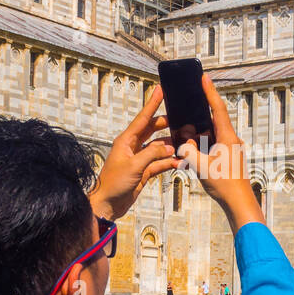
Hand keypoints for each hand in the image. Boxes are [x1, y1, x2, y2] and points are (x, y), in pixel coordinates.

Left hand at [89, 85, 179, 220]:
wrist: (108, 204)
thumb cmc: (113, 184)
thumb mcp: (134, 166)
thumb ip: (153, 154)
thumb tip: (170, 148)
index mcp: (126, 141)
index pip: (142, 118)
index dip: (152, 103)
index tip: (160, 89)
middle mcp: (132, 147)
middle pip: (153, 130)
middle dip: (167, 126)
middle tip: (182, 121)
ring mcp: (139, 159)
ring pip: (159, 148)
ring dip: (171, 147)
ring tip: (186, 144)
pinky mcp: (144, 171)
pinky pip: (160, 163)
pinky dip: (169, 162)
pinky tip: (180, 163)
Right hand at [174, 73, 258, 218]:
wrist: (239, 202)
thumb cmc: (224, 184)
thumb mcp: (201, 166)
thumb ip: (189, 150)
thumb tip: (184, 142)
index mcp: (227, 137)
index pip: (217, 109)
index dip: (210, 92)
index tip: (204, 78)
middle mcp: (231, 139)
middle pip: (214, 119)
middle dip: (200, 113)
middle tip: (189, 103)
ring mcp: (231, 148)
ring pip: (212, 133)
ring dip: (200, 132)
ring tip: (187, 134)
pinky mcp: (229, 156)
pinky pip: (213, 143)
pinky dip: (203, 143)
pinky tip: (193, 148)